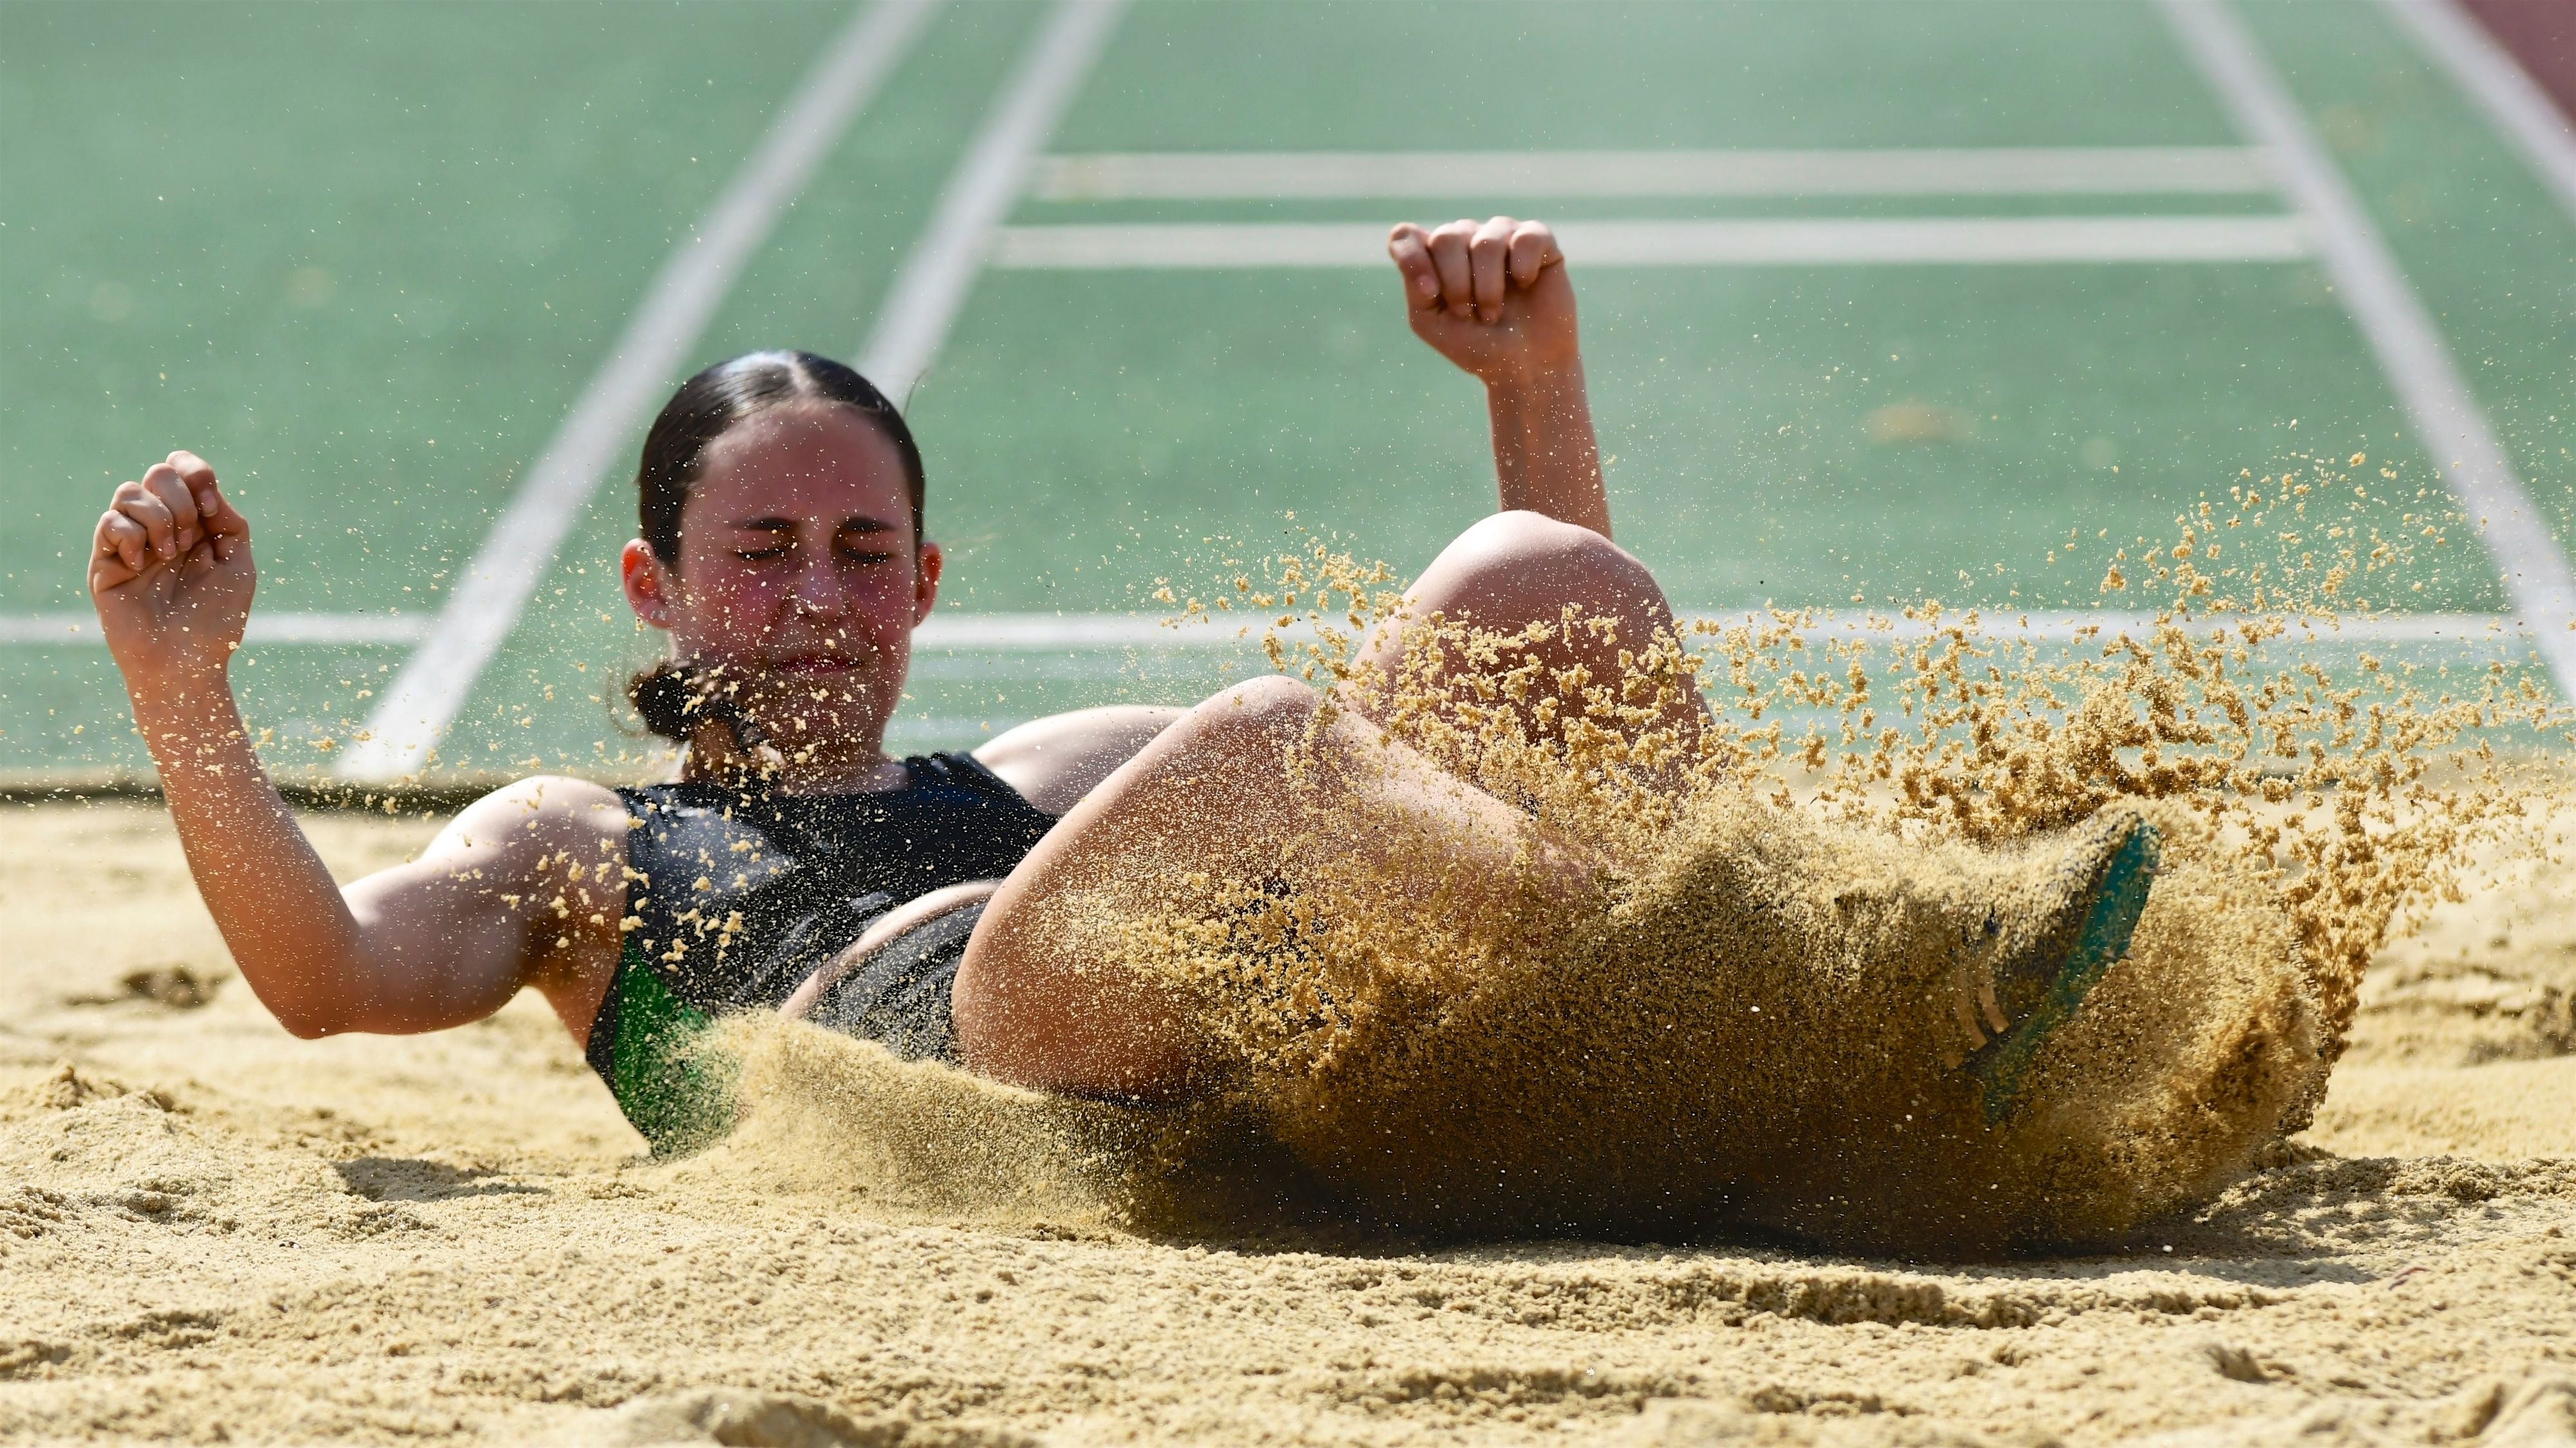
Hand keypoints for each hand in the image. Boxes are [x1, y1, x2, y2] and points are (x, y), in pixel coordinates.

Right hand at [89, 451, 255, 687]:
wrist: (185, 663)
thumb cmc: (215, 621)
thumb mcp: (239, 566)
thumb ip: (230, 523)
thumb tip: (207, 493)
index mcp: (194, 525)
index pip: (183, 470)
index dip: (196, 474)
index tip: (211, 510)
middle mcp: (161, 528)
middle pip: (158, 473)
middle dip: (180, 502)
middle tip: (188, 543)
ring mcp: (131, 542)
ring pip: (129, 491)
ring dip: (158, 519)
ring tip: (168, 556)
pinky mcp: (105, 560)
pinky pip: (110, 521)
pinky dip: (131, 537)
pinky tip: (140, 567)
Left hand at [1387, 217, 1578, 384]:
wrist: (1525, 366)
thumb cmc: (1476, 345)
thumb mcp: (1433, 324)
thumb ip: (1416, 289)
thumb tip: (1421, 264)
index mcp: (1433, 258)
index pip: (1405, 236)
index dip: (1411, 259)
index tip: (1429, 293)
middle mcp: (1464, 238)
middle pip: (1445, 238)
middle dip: (1456, 284)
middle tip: (1468, 314)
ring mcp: (1500, 234)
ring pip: (1486, 240)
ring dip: (1489, 287)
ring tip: (1494, 313)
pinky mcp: (1537, 239)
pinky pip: (1526, 237)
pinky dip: (1523, 267)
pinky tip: (1526, 284)